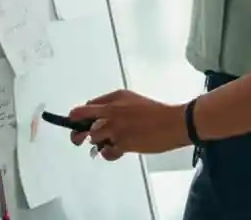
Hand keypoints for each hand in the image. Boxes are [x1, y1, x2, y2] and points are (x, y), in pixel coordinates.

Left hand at [67, 88, 189, 161]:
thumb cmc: (157, 113)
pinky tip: (118, 151)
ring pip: (93, 137)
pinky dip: (109, 154)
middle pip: (79, 118)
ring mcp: (115, 127)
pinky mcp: (121, 142)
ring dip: (99, 143)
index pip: (87, 106)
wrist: (175, 123)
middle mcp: (111, 110)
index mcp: (115, 98)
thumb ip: (115, 106)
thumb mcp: (133, 101)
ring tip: (111, 144)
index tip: (81, 124)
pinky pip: (105, 152)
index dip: (81, 117)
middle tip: (78, 139)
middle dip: (75, 130)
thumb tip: (99, 119)